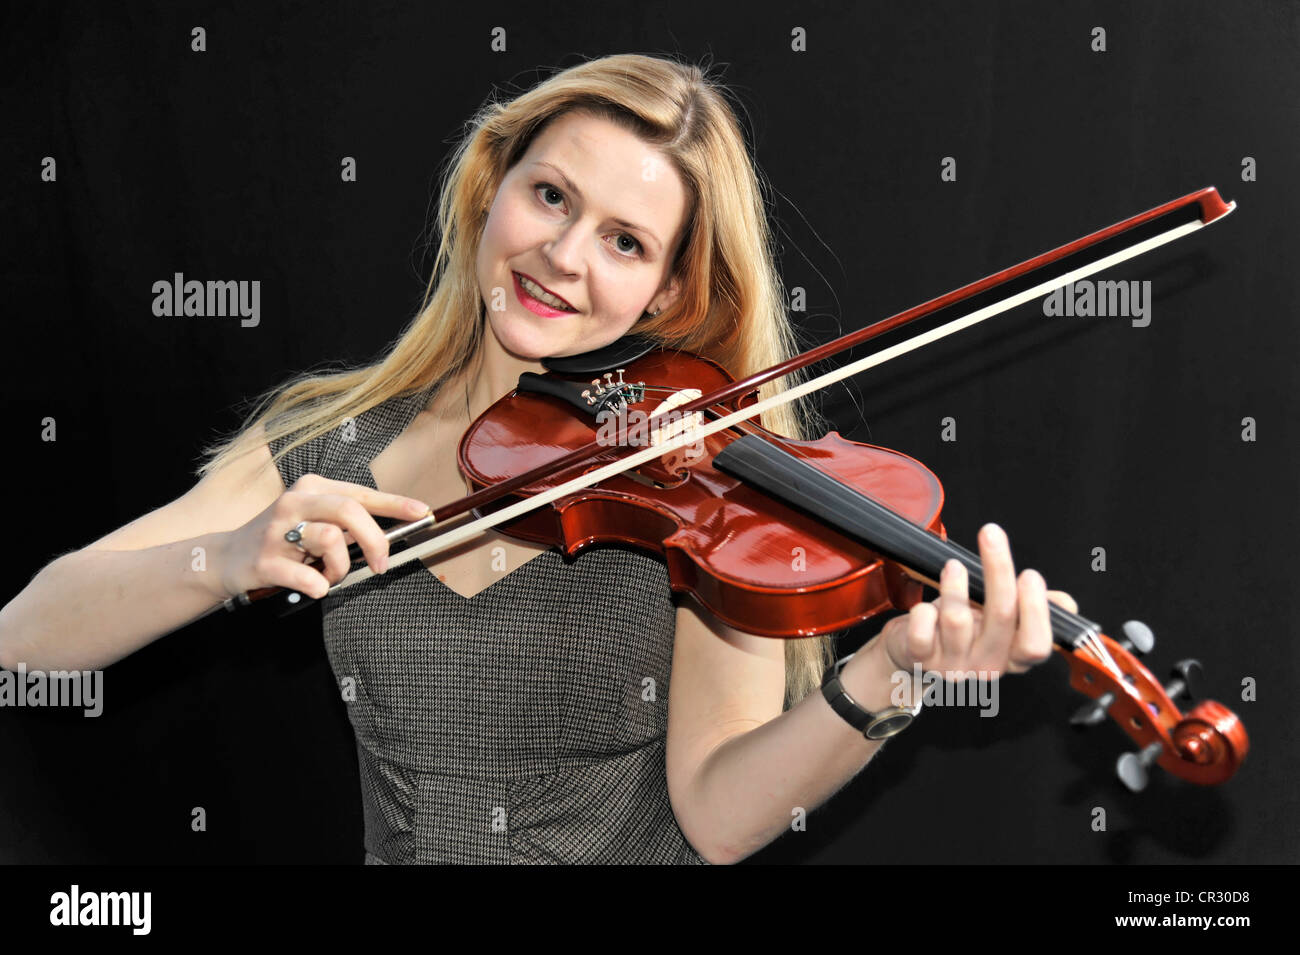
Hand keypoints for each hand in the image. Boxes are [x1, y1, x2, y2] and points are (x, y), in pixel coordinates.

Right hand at [213, 473, 429, 600]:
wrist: (225, 557)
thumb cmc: (282, 539)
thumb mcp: (314, 520)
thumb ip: (348, 523)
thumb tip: (392, 532)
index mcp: (312, 487)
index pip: (361, 493)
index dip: (395, 503)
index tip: (422, 511)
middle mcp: (295, 502)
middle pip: (349, 511)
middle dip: (374, 540)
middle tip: (380, 565)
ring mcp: (277, 530)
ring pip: (331, 541)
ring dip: (340, 568)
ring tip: (329, 575)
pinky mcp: (264, 560)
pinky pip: (307, 576)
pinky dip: (319, 585)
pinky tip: (314, 586)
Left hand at [879, 523, 1077, 679]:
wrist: (915, 654)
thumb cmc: (963, 632)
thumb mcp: (1000, 623)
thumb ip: (1032, 611)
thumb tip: (1065, 605)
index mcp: (1012, 656)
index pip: (1036, 645)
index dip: (1036, 610)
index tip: (1029, 574)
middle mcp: (987, 665)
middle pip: (1001, 616)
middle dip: (998, 569)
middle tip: (991, 535)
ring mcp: (953, 665)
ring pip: (957, 620)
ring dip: (955, 586)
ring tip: (953, 566)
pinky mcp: (921, 659)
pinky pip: (922, 632)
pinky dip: (923, 612)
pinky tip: (927, 606)